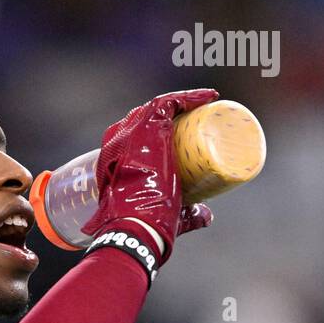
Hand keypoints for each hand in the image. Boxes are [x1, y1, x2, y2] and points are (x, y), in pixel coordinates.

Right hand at [81, 89, 217, 260]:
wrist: (137, 226)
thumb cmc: (145, 226)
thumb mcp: (166, 213)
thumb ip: (187, 214)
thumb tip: (205, 216)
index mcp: (115, 162)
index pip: (138, 138)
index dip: (161, 132)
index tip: (187, 134)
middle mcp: (119, 144)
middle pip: (148, 120)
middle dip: (174, 117)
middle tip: (200, 123)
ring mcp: (131, 133)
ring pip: (158, 108)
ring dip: (184, 103)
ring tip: (207, 107)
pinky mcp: (146, 128)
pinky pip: (168, 103)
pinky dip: (188, 97)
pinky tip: (208, 97)